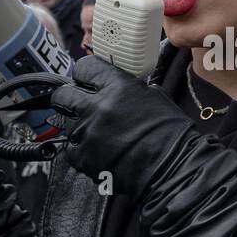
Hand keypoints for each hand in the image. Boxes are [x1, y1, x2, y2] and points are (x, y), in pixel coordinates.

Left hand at [50, 55, 198, 201]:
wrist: (173, 169)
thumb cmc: (172, 135)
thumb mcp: (157, 97)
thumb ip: (132, 89)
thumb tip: (123, 87)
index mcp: (118, 86)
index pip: (85, 68)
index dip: (85, 75)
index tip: (86, 81)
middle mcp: (98, 106)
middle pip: (63, 94)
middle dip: (69, 99)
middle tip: (79, 105)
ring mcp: (89, 132)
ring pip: (68, 124)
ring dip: (81, 128)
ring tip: (100, 136)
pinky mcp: (84, 157)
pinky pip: (73, 149)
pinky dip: (83, 152)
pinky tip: (100, 153)